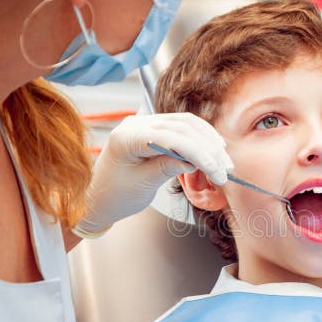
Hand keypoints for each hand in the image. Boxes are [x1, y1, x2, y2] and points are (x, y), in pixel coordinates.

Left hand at [75, 113, 233, 236]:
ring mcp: (145, 124)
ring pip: (186, 124)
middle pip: (182, 127)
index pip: (171, 138)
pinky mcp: (153, 129)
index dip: (198, 153)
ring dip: (208, 142)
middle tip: (224, 170)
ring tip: (223, 163)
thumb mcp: (142, 185)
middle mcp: (135, 124)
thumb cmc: (114, 195)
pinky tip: (213, 151)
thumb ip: (167, 168)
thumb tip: (196, 162)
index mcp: (126, 137)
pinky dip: (200, 139)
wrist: (97, 198)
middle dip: (208, 148)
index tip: (215, 171)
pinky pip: (182, 128)